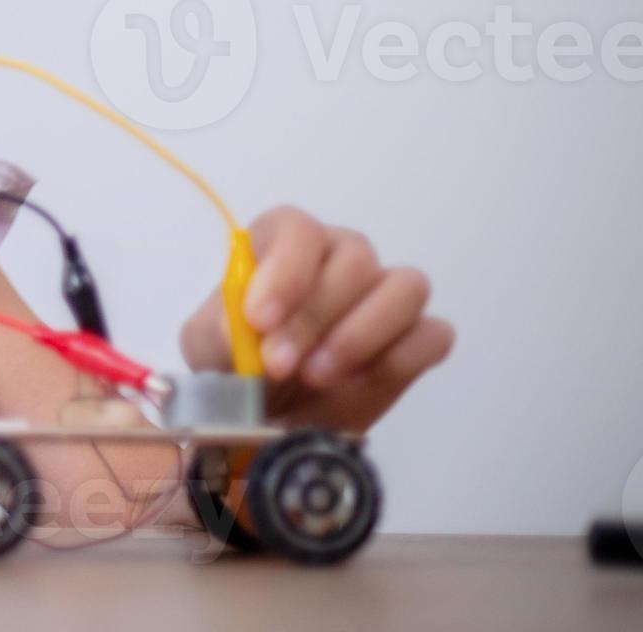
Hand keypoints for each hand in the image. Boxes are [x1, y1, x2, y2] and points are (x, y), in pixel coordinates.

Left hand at [179, 206, 452, 431]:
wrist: (268, 415)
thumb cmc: (236, 367)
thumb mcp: (209, 349)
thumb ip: (223, 330)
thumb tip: (252, 328)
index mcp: (284, 242)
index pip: (298, 228)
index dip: (285, 271)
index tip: (261, 321)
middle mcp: (340, 256)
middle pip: (355, 259)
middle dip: (315, 317)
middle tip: (280, 365)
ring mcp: (384, 295)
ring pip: (407, 287)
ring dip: (362, 334)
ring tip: (318, 375)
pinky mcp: (416, 340)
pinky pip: (433, 334)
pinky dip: (402, 359)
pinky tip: (360, 382)